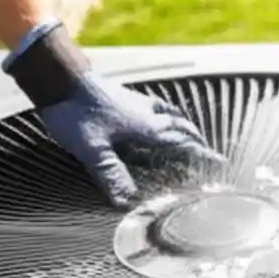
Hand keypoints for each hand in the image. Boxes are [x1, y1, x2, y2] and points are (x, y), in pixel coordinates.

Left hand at [39, 72, 224, 206]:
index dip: (201, 154)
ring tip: (189, 130)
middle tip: (206, 151)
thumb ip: (111, 174)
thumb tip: (126, 202)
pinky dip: (164, 112)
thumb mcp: (91, 150)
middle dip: (196, 140)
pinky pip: (155, 105)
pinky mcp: (123, 96)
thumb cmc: (74, 111)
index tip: (220, 162)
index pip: (181, 143)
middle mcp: (146, 113)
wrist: (58, 75)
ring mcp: (135, 102)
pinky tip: (155, 114)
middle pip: (180, 126)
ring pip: (169, 113)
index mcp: (145, 127)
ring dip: (182, 124)